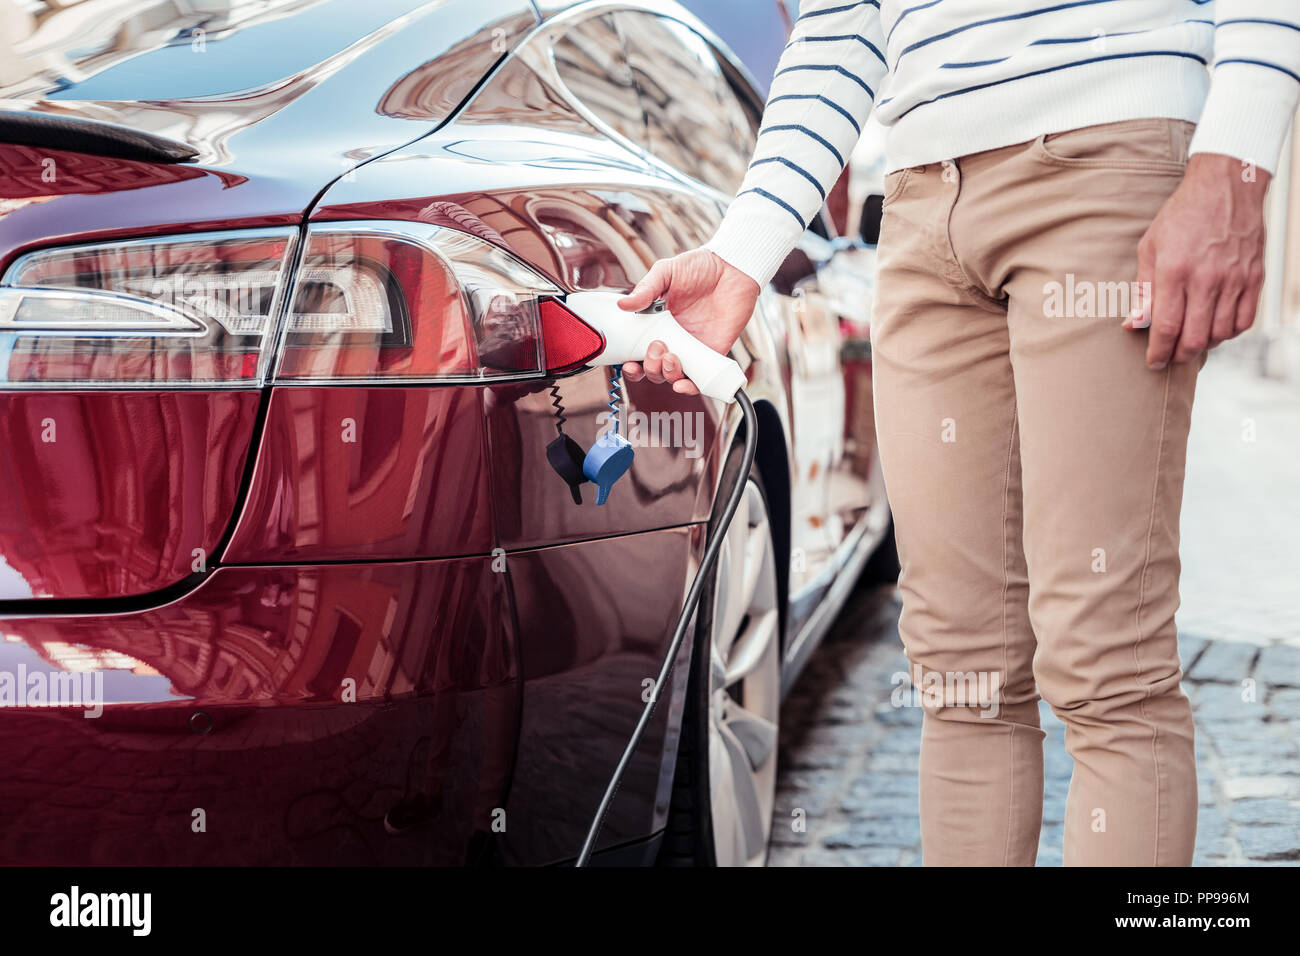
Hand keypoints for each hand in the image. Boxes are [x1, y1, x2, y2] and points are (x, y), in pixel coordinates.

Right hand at [619, 248, 759, 395]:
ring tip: (671, 357)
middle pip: (654, 370)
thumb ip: (645, 289)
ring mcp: (692, 348)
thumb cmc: (700, 266)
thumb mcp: (666, 272)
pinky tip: (683, 384)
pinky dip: (690, 388)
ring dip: (667, 375)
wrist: (733, 267)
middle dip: (651, 367)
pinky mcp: (712, 353)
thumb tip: (624, 305)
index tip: (628, 364)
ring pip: (673, 377)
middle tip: (657, 348)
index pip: (638, 353)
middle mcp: (673, 340)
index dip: (631, 365)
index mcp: (656, 324)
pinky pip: (700, 379)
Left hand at [1126, 153, 1269, 369]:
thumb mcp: (1150, 247)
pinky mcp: (1254, 277)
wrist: (1226, 187)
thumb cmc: (1182, 216)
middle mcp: (1206, 279)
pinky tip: (1216, 328)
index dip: (1157, 352)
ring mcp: (1234, 279)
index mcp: (1174, 272)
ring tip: (1191, 341)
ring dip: (1204, 345)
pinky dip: (1229, 332)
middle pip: (1194, 338)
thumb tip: (1133, 323)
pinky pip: (1244, 320)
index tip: (1153, 362)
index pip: (1165, 327)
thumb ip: (1143, 289)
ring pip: (1220, 334)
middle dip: (1179, 355)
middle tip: (1170, 357)